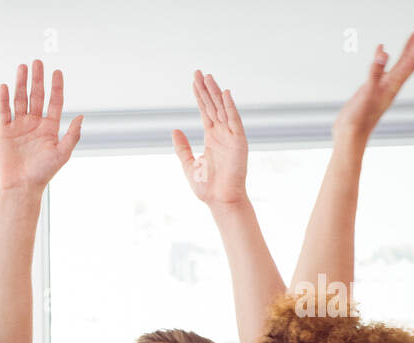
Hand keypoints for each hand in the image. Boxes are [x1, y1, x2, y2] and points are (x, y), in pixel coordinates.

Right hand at [0, 60, 82, 191]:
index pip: (54, 102)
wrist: (21, 186)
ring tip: (22, 67)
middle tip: (38, 62)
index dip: (56, 87)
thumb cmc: (43, 172)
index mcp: (50, 127)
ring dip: (21, 83)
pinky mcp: (5, 130)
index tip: (57, 72)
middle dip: (37, 79)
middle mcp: (34, 123)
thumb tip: (82, 116)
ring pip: (20, 99)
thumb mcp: (62, 153)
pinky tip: (4, 86)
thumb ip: (72, 135)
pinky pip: (4, 111)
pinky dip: (3, 99)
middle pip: (37, 96)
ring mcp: (19, 125)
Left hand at [173, 71, 248, 206]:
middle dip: (205, 89)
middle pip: (213, 106)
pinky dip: (230, 107)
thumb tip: (174, 130)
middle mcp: (222, 133)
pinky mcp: (239, 142)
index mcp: (212, 137)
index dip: (200, 96)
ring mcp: (231, 136)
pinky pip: (234, 121)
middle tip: (198, 72)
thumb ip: (182, 147)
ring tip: (208, 77)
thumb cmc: (207, 187)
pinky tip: (225, 94)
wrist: (220, 201)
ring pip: (222, 109)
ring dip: (216, 93)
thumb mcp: (189, 164)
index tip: (194, 80)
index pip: (205, 111)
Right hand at [331, 23, 413, 143]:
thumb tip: (383, 55)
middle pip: (410, 60)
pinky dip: (384, 59)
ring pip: (399, 65)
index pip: (411, 60)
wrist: (350, 136)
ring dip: (407, 50)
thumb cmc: (359, 120)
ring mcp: (382, 87)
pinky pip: (383, 70)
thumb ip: (374, 73)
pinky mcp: (372, 90)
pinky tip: (382, 53)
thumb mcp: (366, 93)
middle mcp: (391, 85)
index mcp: (392, 85)